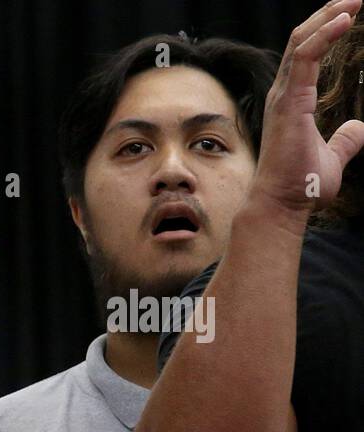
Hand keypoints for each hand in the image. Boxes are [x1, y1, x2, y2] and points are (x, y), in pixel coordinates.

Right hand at [250, 0, 363, 216]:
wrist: (283, 204)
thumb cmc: (300, 185)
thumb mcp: (334, 157)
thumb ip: (346, 140)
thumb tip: (359, 128)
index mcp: (292, 102)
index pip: (305, 54)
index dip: (326, 29)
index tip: (350, 13)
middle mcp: (283, 94)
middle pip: (301, 39)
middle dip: (327, 14)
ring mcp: (283, 96)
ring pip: (300, 41)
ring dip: (327, 16)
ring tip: (353, 1)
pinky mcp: (289, 101)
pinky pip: (305, 56)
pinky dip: (325, 34)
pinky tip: (345, 20)